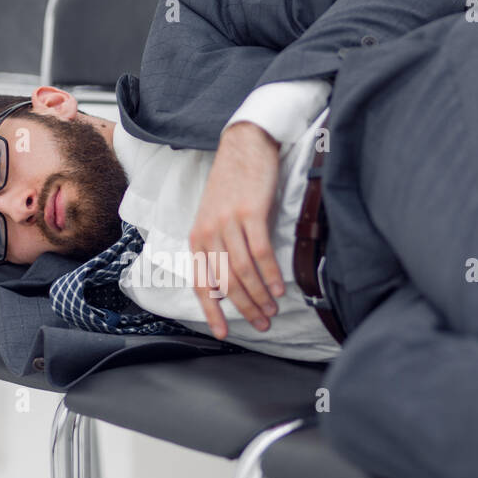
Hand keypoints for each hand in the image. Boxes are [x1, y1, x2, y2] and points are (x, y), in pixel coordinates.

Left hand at [189, 122, 284, 338]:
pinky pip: (260, 252)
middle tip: (262, 324)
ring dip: (259, 295)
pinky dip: (270, 274)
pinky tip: (280, 288)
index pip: (202, 283)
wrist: (244, 144)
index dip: (211, 311)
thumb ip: (219, 248)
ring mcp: (228, 222)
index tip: (223, 333)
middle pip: (226, 282)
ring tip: (273, 310)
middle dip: (244, 308)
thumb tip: (231, 283)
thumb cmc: (234, 184)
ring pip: (243, 271)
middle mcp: (208, 232)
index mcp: (197, 237)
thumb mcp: (216, 217)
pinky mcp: (250, 213)